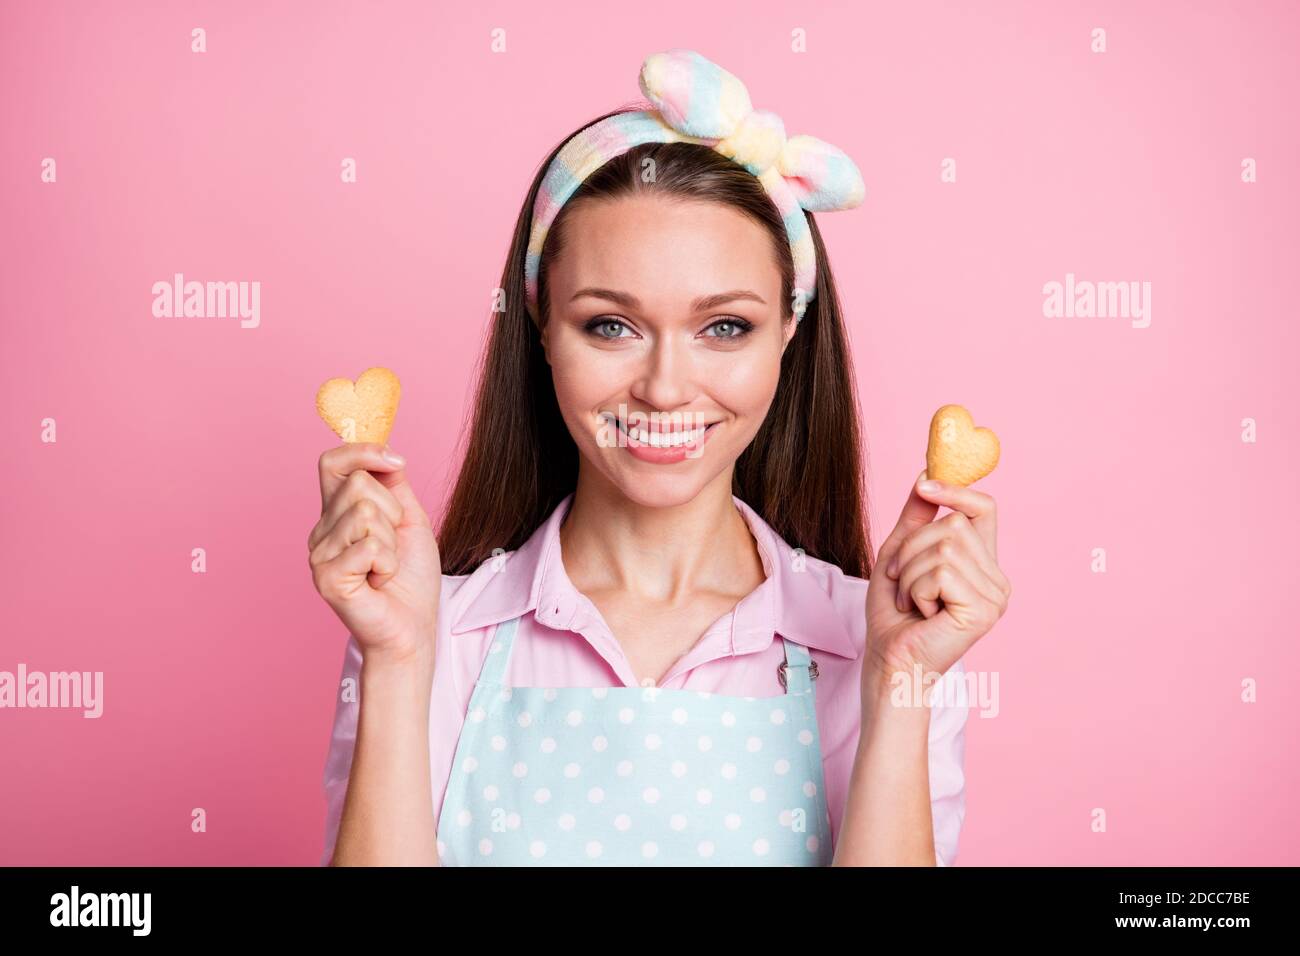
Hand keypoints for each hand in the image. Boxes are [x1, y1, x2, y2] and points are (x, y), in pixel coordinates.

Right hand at [308, 442, 441, 664]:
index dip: (363, 452)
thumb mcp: (409, 519)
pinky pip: (369, 546)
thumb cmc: (410, 578)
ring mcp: (319, 555)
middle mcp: (321, 531)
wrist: (413, 627)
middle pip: (358, 485)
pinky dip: (387, 563)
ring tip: (385, 566)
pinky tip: (379, 581)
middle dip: (392, 512)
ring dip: (391, 542)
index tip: (397, 460)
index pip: (333, 463)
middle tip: (392, 546)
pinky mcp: (327, 578)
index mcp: (336, 514)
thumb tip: (385, 451)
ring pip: (366, 514)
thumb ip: (394, 484)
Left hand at [864, 469, 1010, 700]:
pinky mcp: (984, 610)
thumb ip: (916, 517)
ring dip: (910, 573)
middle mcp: (996, 579)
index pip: (984, 509)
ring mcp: (995, 596)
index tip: (924, 483)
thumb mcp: (899, 554)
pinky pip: (941, 572)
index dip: (956, 491)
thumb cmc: (894, 614)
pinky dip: (916, 590)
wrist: (889, 661)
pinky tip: (920, 613)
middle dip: (912, 549)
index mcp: (982, 564)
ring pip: (944, 547)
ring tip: (910, 601)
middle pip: (953, 524)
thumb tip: (925, 474)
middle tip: (901, 582)